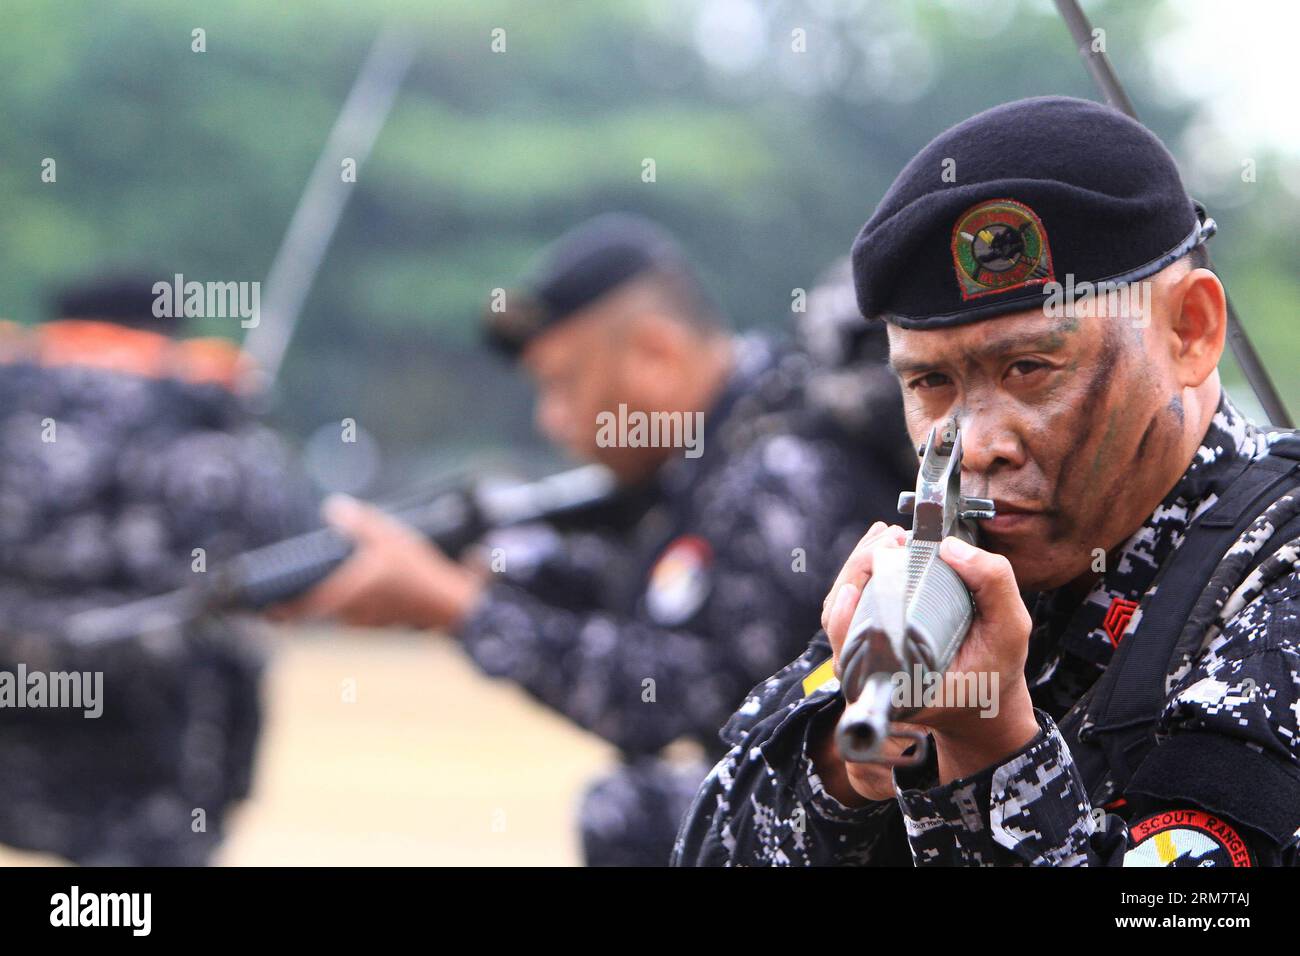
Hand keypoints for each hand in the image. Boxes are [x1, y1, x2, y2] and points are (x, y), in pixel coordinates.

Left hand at [268, 495, 484, 630]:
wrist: (455, 605)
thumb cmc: (421, 574)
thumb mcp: (391, 539)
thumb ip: (360, 524)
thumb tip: (333, 508)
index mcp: (345, 595)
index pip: (301, 609)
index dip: (280, 611)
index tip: (263, 611)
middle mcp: (352, 615)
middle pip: (320, 609)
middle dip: (314, 596)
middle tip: (306, 582)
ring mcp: (367, 625)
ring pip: (341, 613)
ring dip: (341, 600)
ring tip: (355, 578)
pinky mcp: (383, 628)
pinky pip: (361, 617)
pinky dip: (361, 606)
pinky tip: (378, 589)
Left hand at [814, 523, 1037, 799]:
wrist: (986, 697)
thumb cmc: (995, 670)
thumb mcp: (1010, 629)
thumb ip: (992, 585)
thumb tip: (949, 545)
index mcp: (895, 690)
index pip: (851, 652)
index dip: (846, 618)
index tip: (856, 586)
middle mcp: (869, 678)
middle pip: (841, 617)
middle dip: (860, 568)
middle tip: (892, 539)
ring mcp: (862, 660)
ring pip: (841, 607)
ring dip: (859, 565)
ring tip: (889, 537)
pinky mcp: (865, 641)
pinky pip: (851, 605)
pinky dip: (862, 571)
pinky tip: (881, 545)